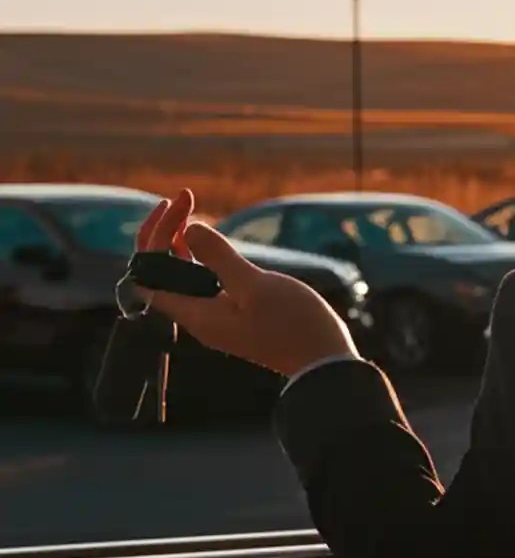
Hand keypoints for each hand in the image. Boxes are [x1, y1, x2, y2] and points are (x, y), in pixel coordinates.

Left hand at [136, 190, 360, 376]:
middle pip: (161, 269)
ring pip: (181, 273)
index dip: (153, 235)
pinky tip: (214, 241)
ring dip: (182, 240)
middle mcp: (198, 316)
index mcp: (194, 313)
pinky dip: (201, 257)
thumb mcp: (255, 286)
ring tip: (190, 209)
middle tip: (185, 196)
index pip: (150, 271)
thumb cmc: (293, 325)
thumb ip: (219, 257)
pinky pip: (202, 281)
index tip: (174, 206)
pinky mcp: (233, 314)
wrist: (322, 362)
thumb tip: (188, 229)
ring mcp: (215, 316)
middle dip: (166, 231)